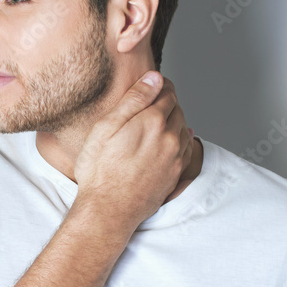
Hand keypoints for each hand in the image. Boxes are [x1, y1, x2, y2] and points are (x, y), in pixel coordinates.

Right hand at [72, 72, 193, 231]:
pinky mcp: (177, 173)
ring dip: (173, 121)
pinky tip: (168, 142)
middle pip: (177, 108)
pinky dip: (180, 140)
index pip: (167, 91)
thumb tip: (155, 77)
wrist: (108, 209)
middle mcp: (171, 137)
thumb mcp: (106, 127)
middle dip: (166, 102)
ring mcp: (176, 157)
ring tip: (155, 124)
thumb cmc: (99, 169)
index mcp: (153, 120)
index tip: (151, 86)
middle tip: (150, 104)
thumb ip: (134, 99)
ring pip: (183, 127)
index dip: (158, 85)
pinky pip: (187, 149)